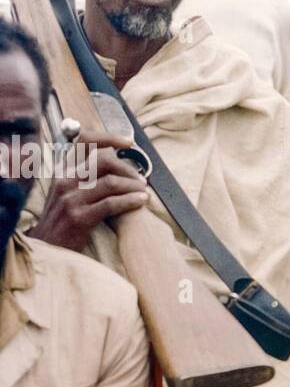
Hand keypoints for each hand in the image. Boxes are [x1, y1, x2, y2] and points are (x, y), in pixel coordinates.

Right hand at [30, 130, 148, 251]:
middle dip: (128, 168)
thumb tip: (114, 163)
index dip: (109, 137)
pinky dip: (130, 201)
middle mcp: (65, 180)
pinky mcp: (79, 217)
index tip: (129, 142)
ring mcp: (71, 199)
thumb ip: (84, 176)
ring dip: (133, 186)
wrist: (47, 249)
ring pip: (111, 182)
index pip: (84, 141)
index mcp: (62, 170)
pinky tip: (141, 201)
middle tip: (141, 180)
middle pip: (103, 160)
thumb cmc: (62, 221)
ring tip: (144, 192)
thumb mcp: (66, 192)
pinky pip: (111, 204)